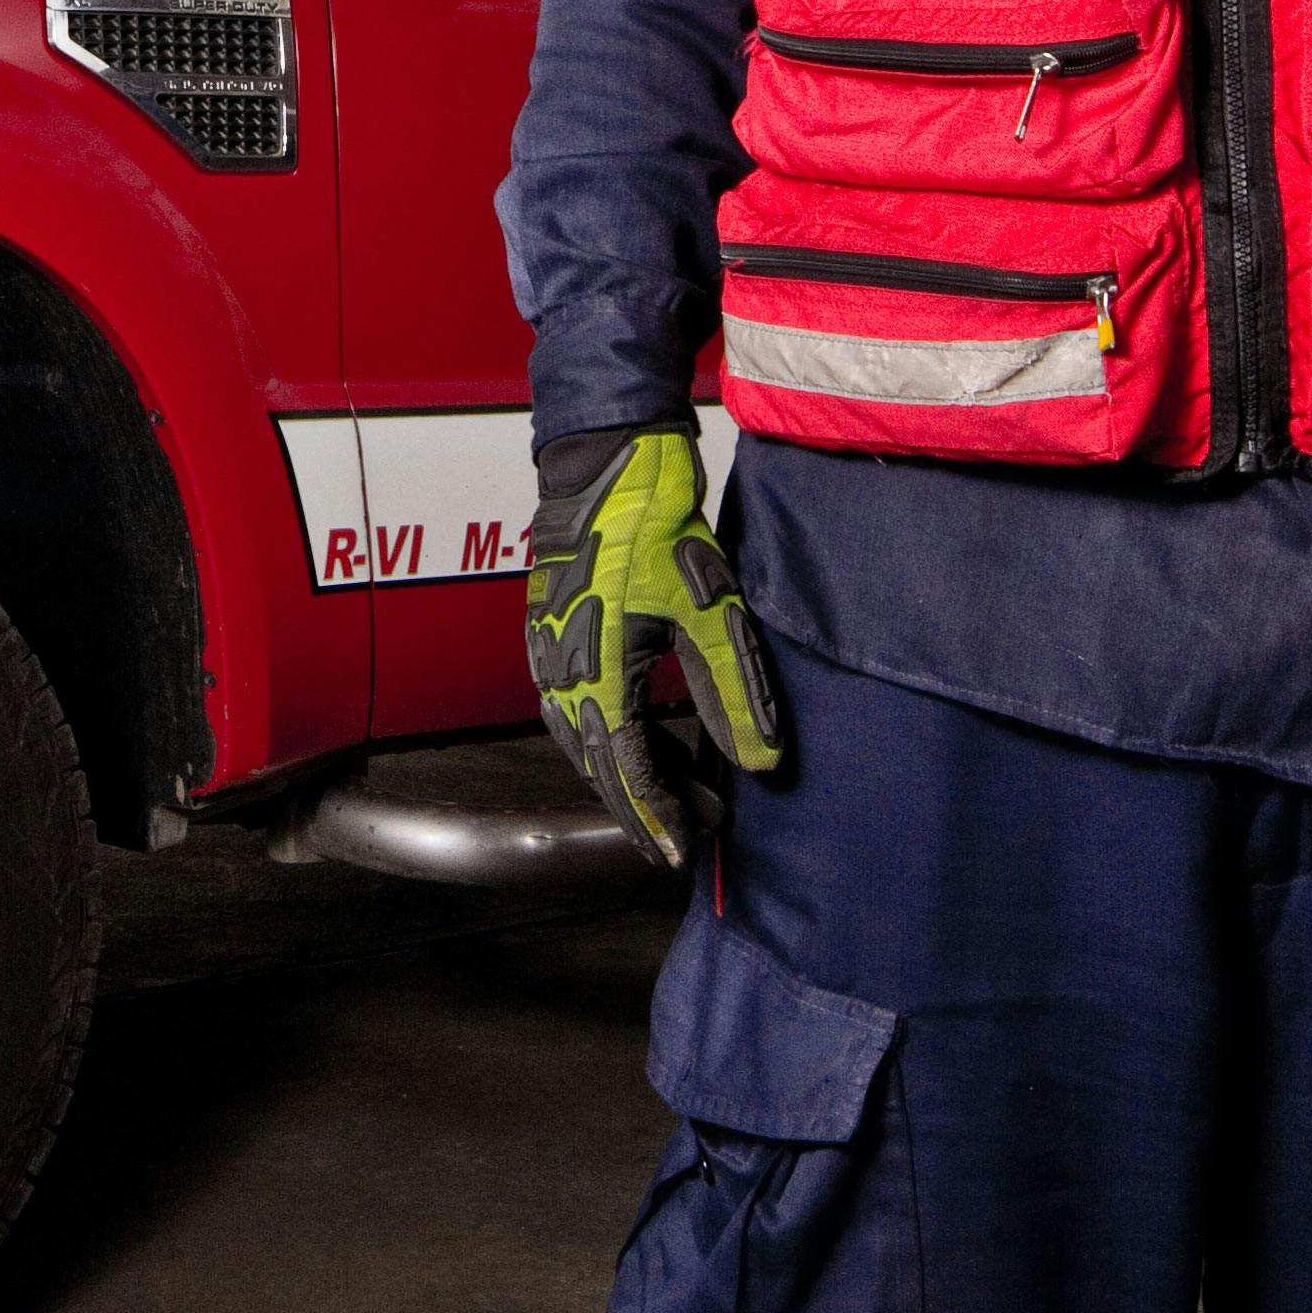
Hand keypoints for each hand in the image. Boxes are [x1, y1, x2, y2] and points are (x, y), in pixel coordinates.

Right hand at [524, 424, 785, 866]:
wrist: (607, 460)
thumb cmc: (653, 524)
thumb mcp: (712, 612)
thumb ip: (735, 692)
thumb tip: (761, 761)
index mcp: (594, 674)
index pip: (627, 770)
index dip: (658, 817)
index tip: (683, 852)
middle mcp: (561, 673)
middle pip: (601, 766)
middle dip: (649, 805)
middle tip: (697, 830)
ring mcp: (550, 654)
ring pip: (589, 741)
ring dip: (634, 771)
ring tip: (689, 789)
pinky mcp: (554, 635)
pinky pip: (581, 708)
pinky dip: (619, 735)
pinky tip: (656, 736)